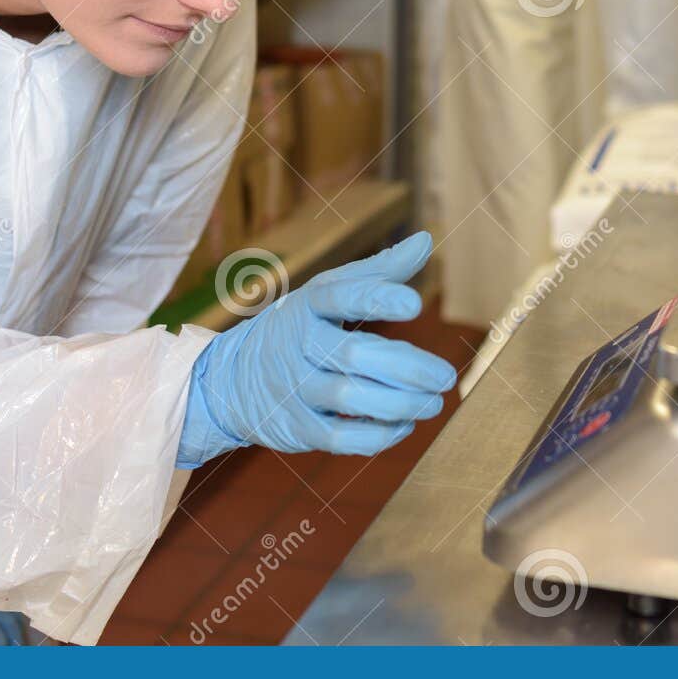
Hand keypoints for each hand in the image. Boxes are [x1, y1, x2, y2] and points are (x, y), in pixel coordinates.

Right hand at [177, 232, 455, 464]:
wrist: (232, 380)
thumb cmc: (299, 328)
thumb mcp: (327, 292)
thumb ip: (379, 272)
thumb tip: (426, 241)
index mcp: (307, 305)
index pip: (340, 297)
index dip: (377, 299)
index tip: (414, 305)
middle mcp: (297, 345)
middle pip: (352, 354)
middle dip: (405, 367)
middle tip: (446, 376)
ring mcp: (294, 389)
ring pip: (348, 397)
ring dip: (399, 403)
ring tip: (433, 403)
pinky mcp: (297, 427)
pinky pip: (340, 437)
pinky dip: (378, 435)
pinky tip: (404, 425)